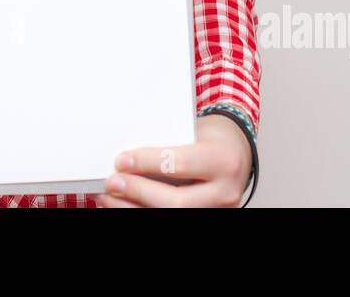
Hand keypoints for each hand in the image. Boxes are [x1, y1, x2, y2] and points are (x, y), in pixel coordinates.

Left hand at [96, 113, 251, 206]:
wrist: (238, 154)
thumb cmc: (213, 139)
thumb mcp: (195, 132)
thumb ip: (167, 144)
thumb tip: (127, 157)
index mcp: (223, 160)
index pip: (179, 163)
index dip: (146, 163)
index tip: (122, 160)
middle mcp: (224, 191)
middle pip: (175, 201)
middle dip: (138, 192)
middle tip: (113, 182)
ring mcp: (218, 210)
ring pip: (170, 216)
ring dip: (134, 208)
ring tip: (111, 197)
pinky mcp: (208, 217)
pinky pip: (172, 218)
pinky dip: (144, 211)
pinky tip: (126, 204)